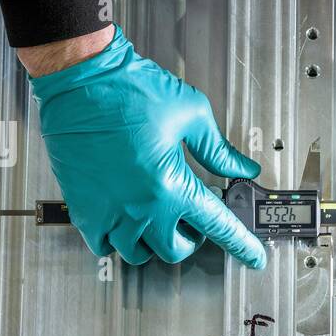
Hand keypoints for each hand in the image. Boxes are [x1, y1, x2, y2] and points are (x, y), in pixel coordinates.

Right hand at [26, 26, 265, 268]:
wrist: (81, 78)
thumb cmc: (130, 89)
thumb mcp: (191, 114)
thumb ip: (219, 150)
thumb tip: (243, 169)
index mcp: (171, 185)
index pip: (218, 227)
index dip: (241, 245)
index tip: (254, 257)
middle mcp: (140, 206)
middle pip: (174, 250)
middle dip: (189, 239)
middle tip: (190, 218)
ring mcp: (109, 211)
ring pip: (137, 253)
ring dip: (153, 241)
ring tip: (157, 216)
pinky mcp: (83, 208)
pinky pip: (102, 246)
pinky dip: (117, 240)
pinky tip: (125, 219)